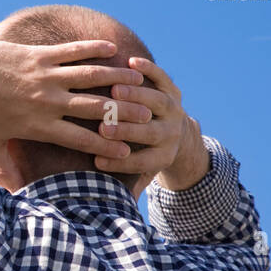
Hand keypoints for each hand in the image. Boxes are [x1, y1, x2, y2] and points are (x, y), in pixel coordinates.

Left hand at [0, 39, 150, 185]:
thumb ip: (4, 168)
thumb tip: (13, 192)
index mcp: (39, 125)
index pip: (80, 140)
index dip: (106, 147)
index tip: (128, 153)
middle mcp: (48, 101)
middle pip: (95, 108)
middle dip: (123, 112)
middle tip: (147, 114)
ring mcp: (45, 75)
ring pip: (90, 76)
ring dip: (116, 77)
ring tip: (137, 78)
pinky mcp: (39, 55)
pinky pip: (73, 51)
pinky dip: (94, 49)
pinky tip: (112, 48)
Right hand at [94, 57, 207, 189]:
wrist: (174, 134)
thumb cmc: (142, 154)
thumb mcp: (138, 174)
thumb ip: (124, 186)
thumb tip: (102, 208)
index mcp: (162, 157)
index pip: (141, 161)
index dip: (120, 162)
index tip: (96, 159)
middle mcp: (171, 134)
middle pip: (150, 132)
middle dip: (126, 129)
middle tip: (103, 126)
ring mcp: (174, 110)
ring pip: (157, 101)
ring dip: (136, 96)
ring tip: (113, 90)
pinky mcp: (172, 89)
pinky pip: (162, 77)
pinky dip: (148, 69)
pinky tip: (130, 62)